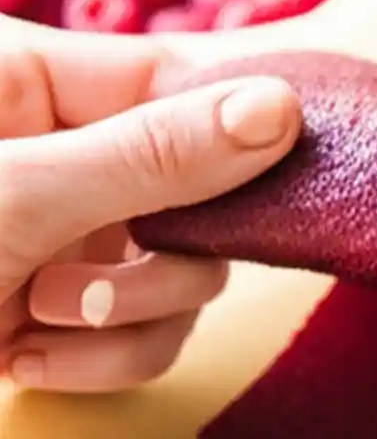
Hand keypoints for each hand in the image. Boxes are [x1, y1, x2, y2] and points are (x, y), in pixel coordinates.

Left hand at [0, 42, 300, 392]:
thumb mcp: (18, 199)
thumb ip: (154, 153)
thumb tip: (283, 107)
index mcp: (22, 82)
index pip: (167, 78)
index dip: (229, 122)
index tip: (287, 160)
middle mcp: (51, 151)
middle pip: (192, 184)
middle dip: (160, 254)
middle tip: (104, 282)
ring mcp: (57, 233)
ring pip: (178, 267)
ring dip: (126, 313)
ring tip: (40, 320)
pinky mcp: (55, 309)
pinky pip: (142, 327)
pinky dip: (98, 356)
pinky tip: (25, 360)